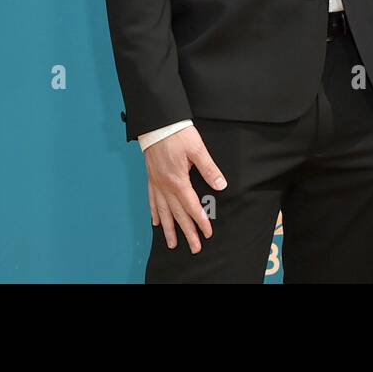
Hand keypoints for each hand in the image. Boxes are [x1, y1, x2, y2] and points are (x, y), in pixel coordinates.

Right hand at [144, 126, 226, 252]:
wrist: (157, 123)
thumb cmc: (177, 134)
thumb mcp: (197, 149)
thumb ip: (209, 169)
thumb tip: (220, 185)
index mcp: (178, 181)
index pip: (192, 206)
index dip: (200, 221)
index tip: (207, 233)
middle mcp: (165, 186)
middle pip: (177, 214)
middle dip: (186, 232)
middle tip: (194, 247)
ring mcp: (157, 183)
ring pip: (163, 211)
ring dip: (168, 229)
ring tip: (172, 243)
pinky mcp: (152, 178)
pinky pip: (152, 200)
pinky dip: (154, 213)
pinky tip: (155, 222)